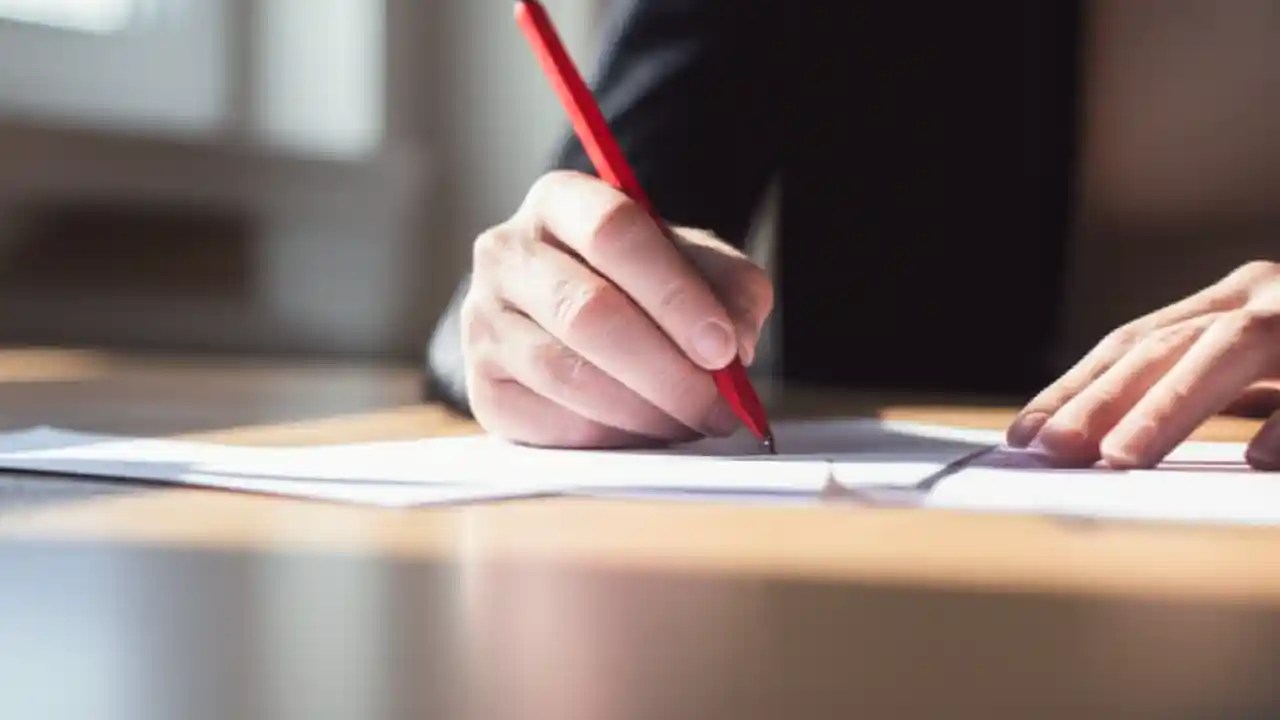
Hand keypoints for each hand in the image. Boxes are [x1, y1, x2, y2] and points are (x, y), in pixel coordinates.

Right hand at [461, 171, 772, 447]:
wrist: (571, 318)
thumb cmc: (639, 283)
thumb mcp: (694, 263)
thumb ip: (729, 288)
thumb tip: (734, 344)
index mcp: (560, 201)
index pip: (613, 231)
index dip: (674, 294)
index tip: (723, 348)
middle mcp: (506, 253)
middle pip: (587, 309)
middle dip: (665, 369)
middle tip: (717, 406)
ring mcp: (482, 321)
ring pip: (564, 372)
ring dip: (642, 410)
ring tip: (690, 423)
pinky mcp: (483, 386)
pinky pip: (547, 421)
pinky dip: (607, 436)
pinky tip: (643, 433)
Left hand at [1007, 261, 1279, 469]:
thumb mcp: (1263, 373)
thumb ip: (1202, 396)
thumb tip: (1108, 449)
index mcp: (1230, 303)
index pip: (1131, 344)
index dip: (1073, 389)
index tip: (1023, 435)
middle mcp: (1263, 297)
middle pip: (1164, 346)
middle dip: (1101, 400)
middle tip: (1052, 449)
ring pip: (1230, 347)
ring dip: (1168, 406)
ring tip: (1120, 456)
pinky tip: (1257, 459)